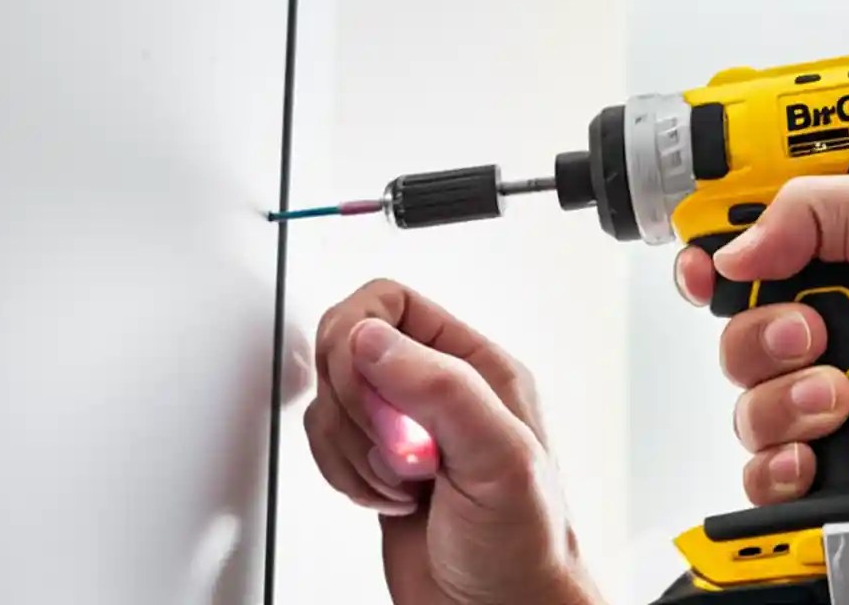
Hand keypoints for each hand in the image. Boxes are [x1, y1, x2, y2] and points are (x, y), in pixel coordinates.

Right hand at [304, 279, 601, 604]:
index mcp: (476, 366)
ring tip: (402, 481)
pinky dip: (340, 472)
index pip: (389, 303)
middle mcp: (437, 389)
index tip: (373, 394)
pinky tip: (385, 497)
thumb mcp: (499, 458)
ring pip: (330, 397)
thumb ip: (442, 388)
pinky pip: (325, 439)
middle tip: (397, 448)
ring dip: (351, 447)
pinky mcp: (376, 462)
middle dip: (354, 404)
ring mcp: (404, 427)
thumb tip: (373, 339)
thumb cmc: (523, 546)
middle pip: (347, 346)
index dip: (358, 338)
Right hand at [673, 174, 848, 576]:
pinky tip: (820, 453)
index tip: (705, 272)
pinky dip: (781, 462)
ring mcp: (827, 401)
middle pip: (734, 329)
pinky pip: (761, 469)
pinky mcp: (830, 467)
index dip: (713, 260)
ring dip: (783, 399)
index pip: (748, 252)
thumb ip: (813, 208)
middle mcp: (830, 331)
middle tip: (815, 334)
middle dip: (760, 333)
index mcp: (843, 264)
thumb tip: (734, 252)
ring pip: (744, 402)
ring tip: (841, 398)